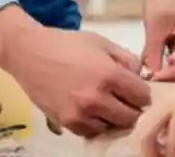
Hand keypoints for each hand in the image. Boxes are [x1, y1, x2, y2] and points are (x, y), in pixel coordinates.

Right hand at [0, 11, 149, 136]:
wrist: (30, 53)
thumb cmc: (68, 44)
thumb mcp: (103, 43)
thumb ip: (127, 60)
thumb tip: (140, 77)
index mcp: (110, 75)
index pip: (142, 97)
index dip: (144, 94)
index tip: (139, 91)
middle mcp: (96, 99)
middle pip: (130, 117)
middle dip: (133, 109)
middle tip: (127, 101)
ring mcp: (80, 113)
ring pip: (111, 127)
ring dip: (114, 119)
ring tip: (110, 106)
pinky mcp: (65, 122)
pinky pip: (90, 132)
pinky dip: (96, 124)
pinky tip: (94, 112)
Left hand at [142, 0, 174, 81]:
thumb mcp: (155, 26)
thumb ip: (153, 52)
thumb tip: (149, 77)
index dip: (167, 74)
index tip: (149, 80)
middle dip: (168, 77)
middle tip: (147, 83)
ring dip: (169, 74)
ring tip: (150, 78)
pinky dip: (171, 67)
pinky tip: (156, 71)